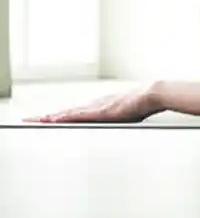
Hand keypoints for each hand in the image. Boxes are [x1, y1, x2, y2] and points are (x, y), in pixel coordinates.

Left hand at [25, 86, 162, 123]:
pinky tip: (50, 120)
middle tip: (30, 119)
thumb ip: (121, 117)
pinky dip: (61, 118)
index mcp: (101, 106)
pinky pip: (74, 115)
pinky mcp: (98, 111)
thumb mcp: (129, 114)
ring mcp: (95, 107)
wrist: (152, 94)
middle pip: (66, 111)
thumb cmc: (144, 104)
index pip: (76, 112)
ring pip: (66, 113)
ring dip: (49, 117)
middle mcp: (94, 104)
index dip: (61, 116)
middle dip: (47, 116)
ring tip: (34, 120)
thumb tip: (123, 122)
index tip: (48, 119)